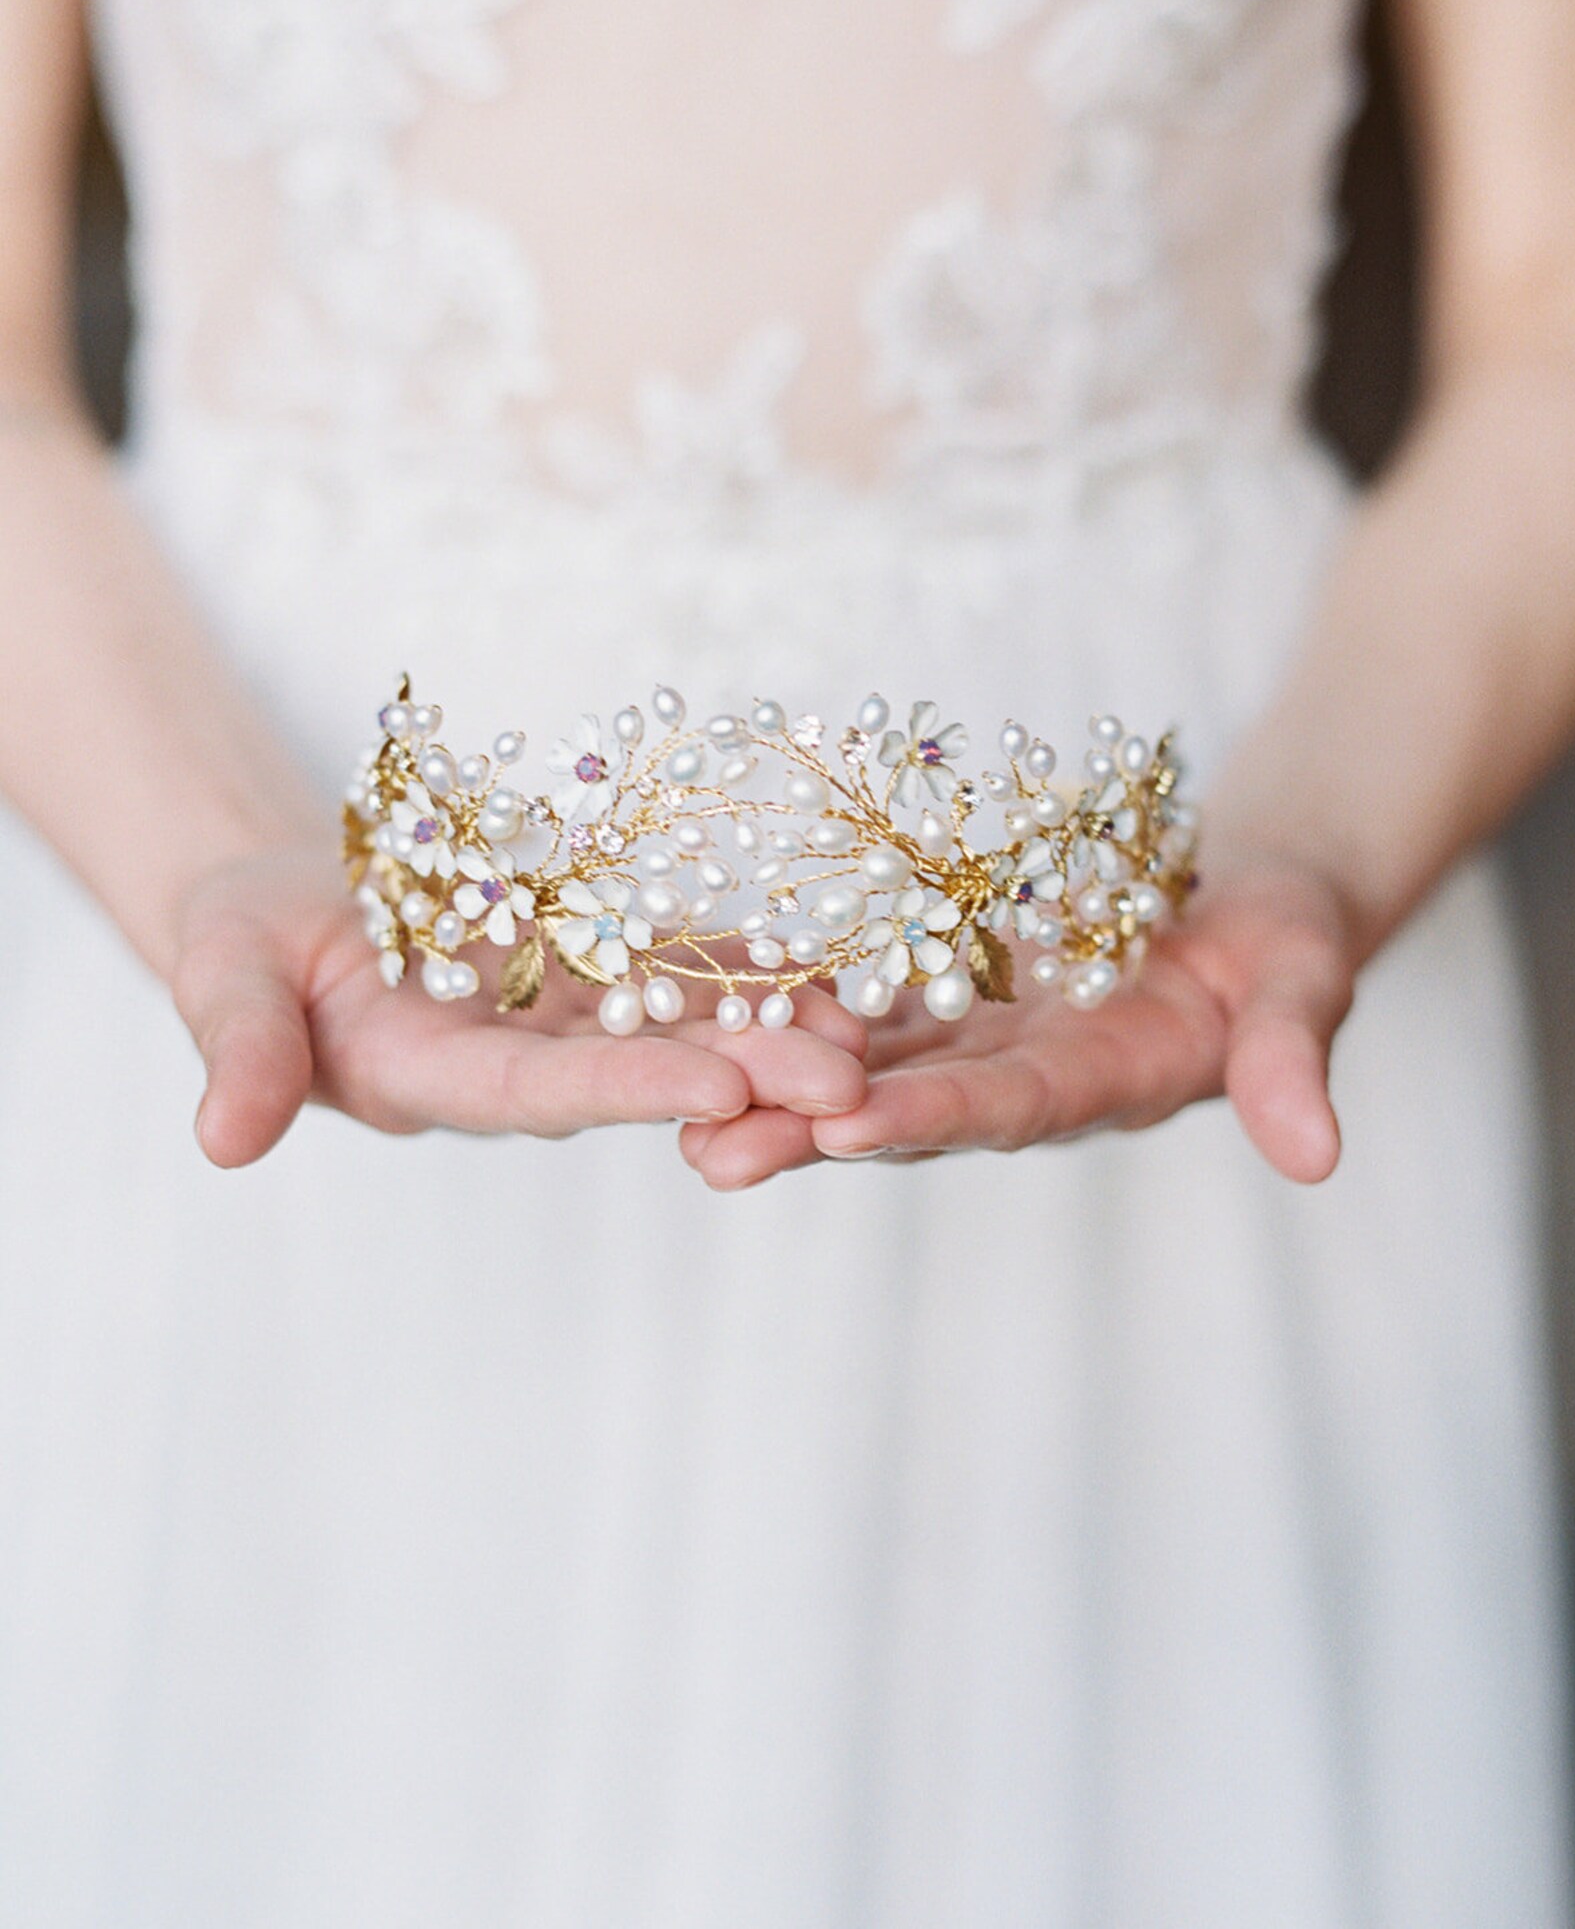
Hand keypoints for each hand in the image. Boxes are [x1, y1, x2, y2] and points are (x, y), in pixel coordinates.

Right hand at [172, 846, 869, 1167]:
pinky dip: (750, 968)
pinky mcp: (585, 968)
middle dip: (745, 1074)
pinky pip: (676, 968)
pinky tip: (839, 967)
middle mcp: (518, 1062)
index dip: (628, 1087)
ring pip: (677, 1022)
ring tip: (877, 1030)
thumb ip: (243, 1052)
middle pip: (640, 1068)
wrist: (290, 907)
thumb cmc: (241, 942)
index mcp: (434, 1078)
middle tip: (853, 1084)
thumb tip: (222, 1142)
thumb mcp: (223, 979)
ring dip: (775, 1028)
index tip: (718, 1085)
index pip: (542, 1093)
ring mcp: (559, 1018)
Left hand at [678, 849, 1358, 1190]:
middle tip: (709, 1152)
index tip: (847, 1125)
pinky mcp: (953, 997)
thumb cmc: (1286, 935)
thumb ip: (1290, 1060)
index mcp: (1106, 1085)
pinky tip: (713, 1011)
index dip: (931, 1120)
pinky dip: (796, 1009)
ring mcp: (982, 1041)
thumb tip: (1321, 1160)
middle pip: (910, 1109)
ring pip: (868, 1068)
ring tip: (679, 1106)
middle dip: (812, 1131)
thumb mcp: (1305, 983)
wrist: (1242, 900)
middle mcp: (1026, 1078)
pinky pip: (865, 1005)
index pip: (1010, 1110)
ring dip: (779, 1087)